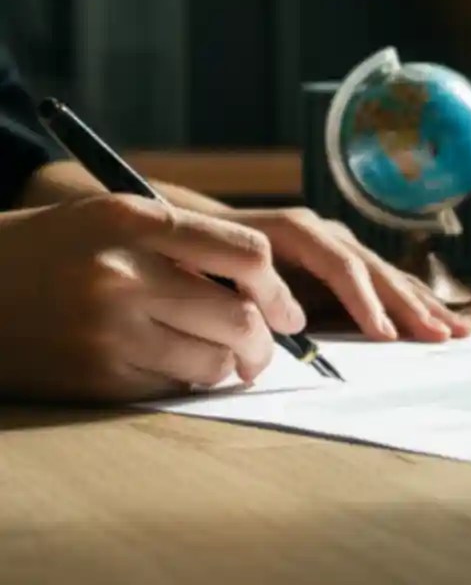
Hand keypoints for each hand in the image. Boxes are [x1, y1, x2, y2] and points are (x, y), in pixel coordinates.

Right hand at [0, 195, 305, 402]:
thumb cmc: (49, 252)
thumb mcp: (111, 220)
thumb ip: (184, 242)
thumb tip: (268, 292)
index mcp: (134, 221)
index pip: (247, 254)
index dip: (278, 290)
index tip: (287, 310)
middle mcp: (124, 273)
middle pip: (239, 318)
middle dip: (266, 342)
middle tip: (265, 350)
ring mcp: (109, 329)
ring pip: (214, 362)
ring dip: (228, 367)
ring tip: (220, 360)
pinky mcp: (96, 377)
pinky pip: (173, 386)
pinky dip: (186, 381)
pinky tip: (170, 366)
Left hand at [220, 208, 470, 342]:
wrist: (191, 229)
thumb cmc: (201, 255)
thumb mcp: (217, 271)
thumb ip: (254, 294)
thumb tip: (292, 325)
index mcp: (296, 231)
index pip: (342, 266)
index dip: (365, 302)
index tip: (386, 336)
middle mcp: (326, 232)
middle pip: (377, 270)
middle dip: (411, 307)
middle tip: (441, 336)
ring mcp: (339, 244)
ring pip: (390, 276)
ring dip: (424, 305)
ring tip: (458, 330)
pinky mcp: (345, 260)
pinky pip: (386, 281)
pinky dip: (414, 301)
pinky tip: (442, 318)